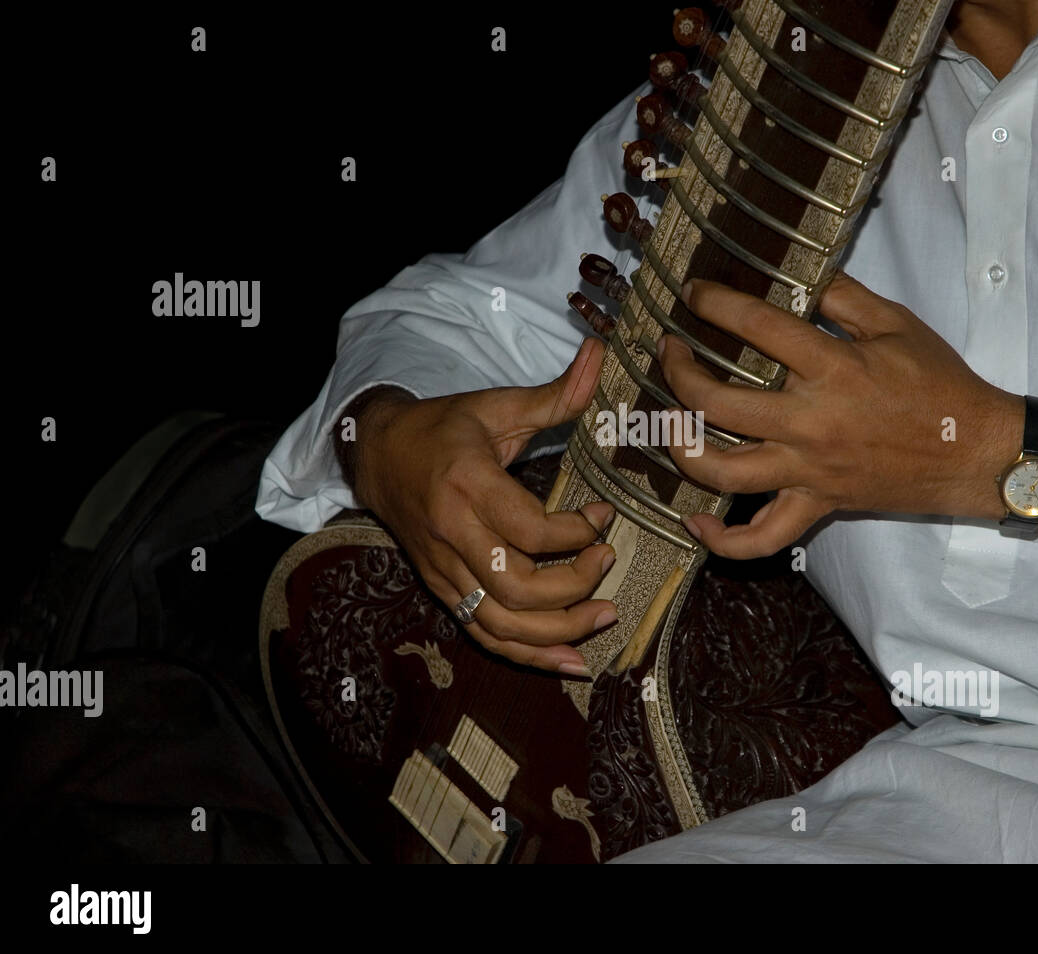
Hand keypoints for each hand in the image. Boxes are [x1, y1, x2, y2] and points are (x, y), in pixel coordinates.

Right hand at [350, 337, 617, 674]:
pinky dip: (528, 656)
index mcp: (467, 484)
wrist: (377, 455)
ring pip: (501, 622)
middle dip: (573, 586)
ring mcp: (443, 569)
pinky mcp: (442, 589)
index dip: (577, 532)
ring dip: (558, 632)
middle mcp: (451, 533)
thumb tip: (600, 355)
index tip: (604, 516)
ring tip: (604, 618)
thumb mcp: (495, 406)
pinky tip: (570, 662)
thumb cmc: (443, 428)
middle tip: (607, 563)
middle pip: (516, 585)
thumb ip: (553, 394)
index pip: (529, 529)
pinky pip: (485, 634)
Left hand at [658, 272, 1020, 557]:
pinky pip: (761, 537)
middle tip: (668, 351)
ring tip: (665, 422)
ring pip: (722, 470)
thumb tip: (796, 275)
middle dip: (678, 372)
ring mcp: (809, 470)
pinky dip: (723, 539)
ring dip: (680, 446)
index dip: (714, 302)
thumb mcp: (896, 324)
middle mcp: (810, 422)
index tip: (692, 291)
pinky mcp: (817, 506)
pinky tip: (692, 520)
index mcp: (832, 369)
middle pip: (717, 401)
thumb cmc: (941, 385)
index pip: (755, 327)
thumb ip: (842, 297)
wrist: (977, 454)